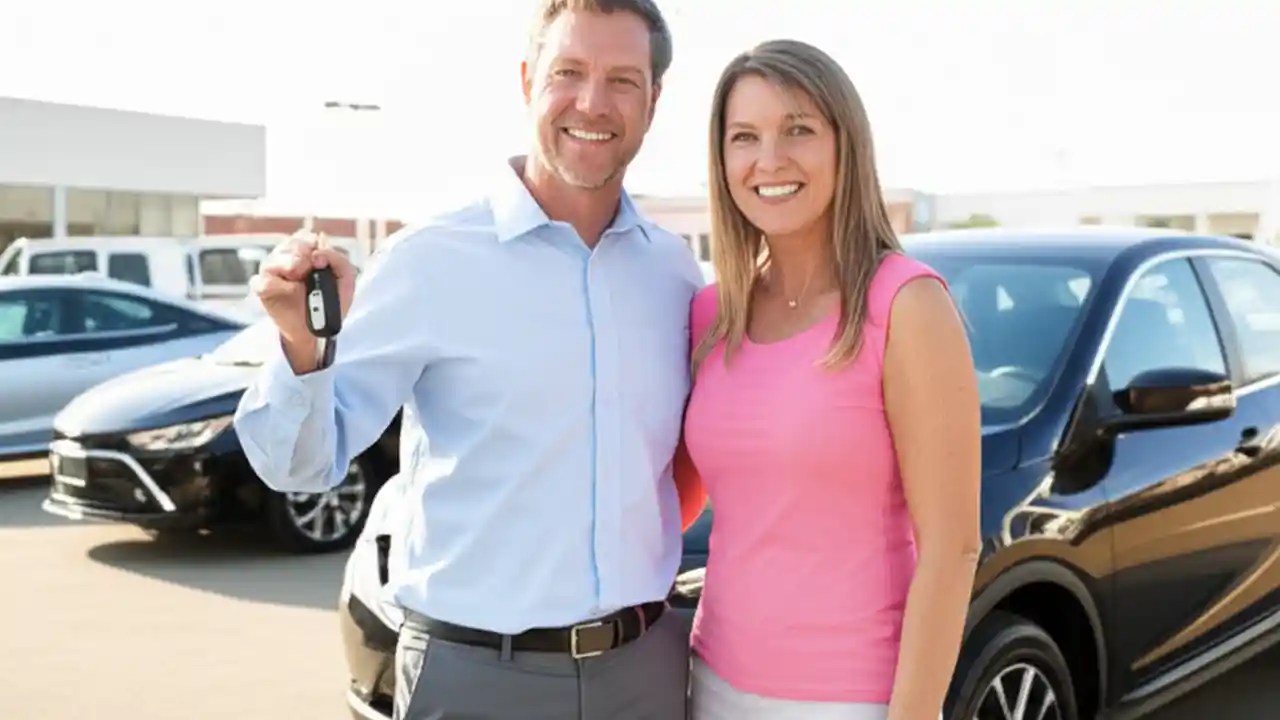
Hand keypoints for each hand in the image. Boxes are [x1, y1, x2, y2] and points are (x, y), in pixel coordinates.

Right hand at [250, 232, 356, 371]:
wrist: (319, 328)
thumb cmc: (330, 300)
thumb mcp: (345, 280)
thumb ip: (338, 260)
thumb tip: (317, 253)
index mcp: (307, 253)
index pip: (304, 236)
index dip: (310, 244)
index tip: (319, 260)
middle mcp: (287, 258)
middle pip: (288, 244)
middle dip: (300, 254)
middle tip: (307, 269)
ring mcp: (272, 273)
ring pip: (271, 260)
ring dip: (287, 267)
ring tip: (298, 281)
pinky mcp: (263, 290)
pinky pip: (261, 282)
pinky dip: (274, 285)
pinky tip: (288, 291)